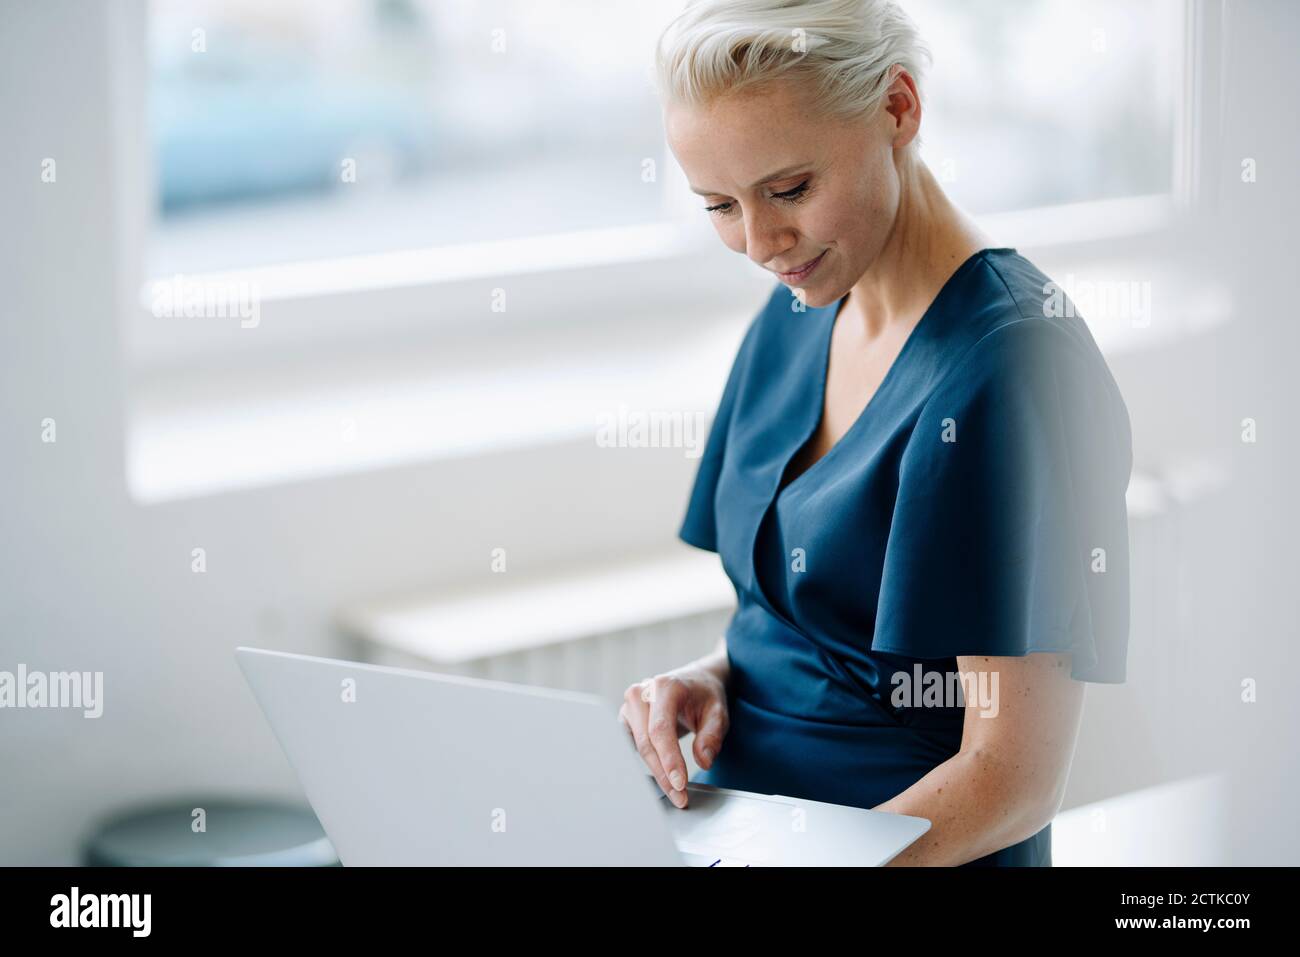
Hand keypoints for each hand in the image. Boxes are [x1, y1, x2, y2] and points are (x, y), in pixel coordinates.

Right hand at [618, 666, 728, 808]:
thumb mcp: (718, 712)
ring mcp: (629, 706)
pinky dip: (646, 765)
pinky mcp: (625, 719)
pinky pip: (632, 748)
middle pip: (646, 743)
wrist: (695, 681)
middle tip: (680, 797)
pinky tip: (659, 778)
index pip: (661, 729)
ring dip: (655, 772)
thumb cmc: (705, 696)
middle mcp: (641, 693)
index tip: (680, 784)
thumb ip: (712, 736)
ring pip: (637, 748)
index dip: (669, 760)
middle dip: (663, 775)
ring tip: (674, 792)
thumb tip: (703, 761)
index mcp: (664, 687)